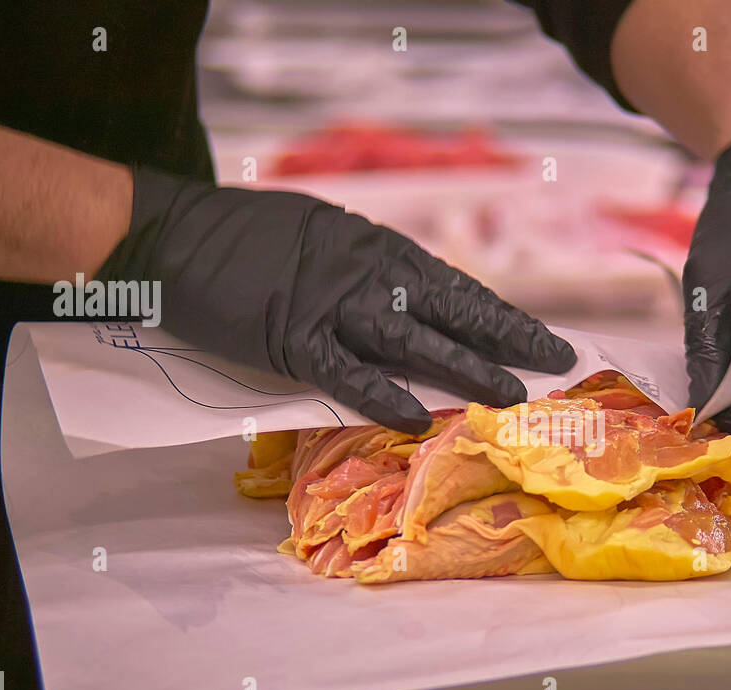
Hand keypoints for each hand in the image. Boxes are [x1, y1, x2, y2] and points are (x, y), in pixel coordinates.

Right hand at [98, 166, 575, 433]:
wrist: (173, 232)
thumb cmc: (245, 235)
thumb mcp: (321, 233)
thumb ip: (367, 269)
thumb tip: (408, 304)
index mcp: (374, 245)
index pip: (456, 287)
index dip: (503, 316)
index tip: (545, 338)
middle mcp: (365, 270)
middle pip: (452, 309)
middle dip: (509, 340)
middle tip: (557, 364)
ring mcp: (330, 304)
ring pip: (413, 341)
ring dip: (466, 368)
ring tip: (510, 396)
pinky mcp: (290, 337)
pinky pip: (346, 373)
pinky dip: (382, 395)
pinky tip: (419, 416)